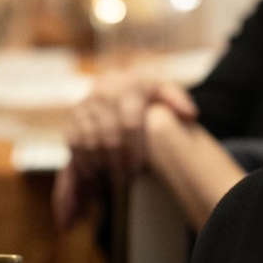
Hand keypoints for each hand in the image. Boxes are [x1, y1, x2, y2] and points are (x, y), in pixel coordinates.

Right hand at [53, 75, 197, 225]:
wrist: (116, 82)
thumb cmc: (145, 93)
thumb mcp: (164, 91)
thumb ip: (178, 100)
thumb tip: (190, 114)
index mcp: (127, 87)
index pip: (129, 123)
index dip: (134, 150)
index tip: (140, 168)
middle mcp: (102, 94)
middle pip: (107, 136)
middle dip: (117, 162)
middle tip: (127, 179)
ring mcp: (84, 105)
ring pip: (88, 141)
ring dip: (101, 164)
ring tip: (113, 179)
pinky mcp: (71, 118)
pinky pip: (73, 143)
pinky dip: (84, 161)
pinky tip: (96, 174)